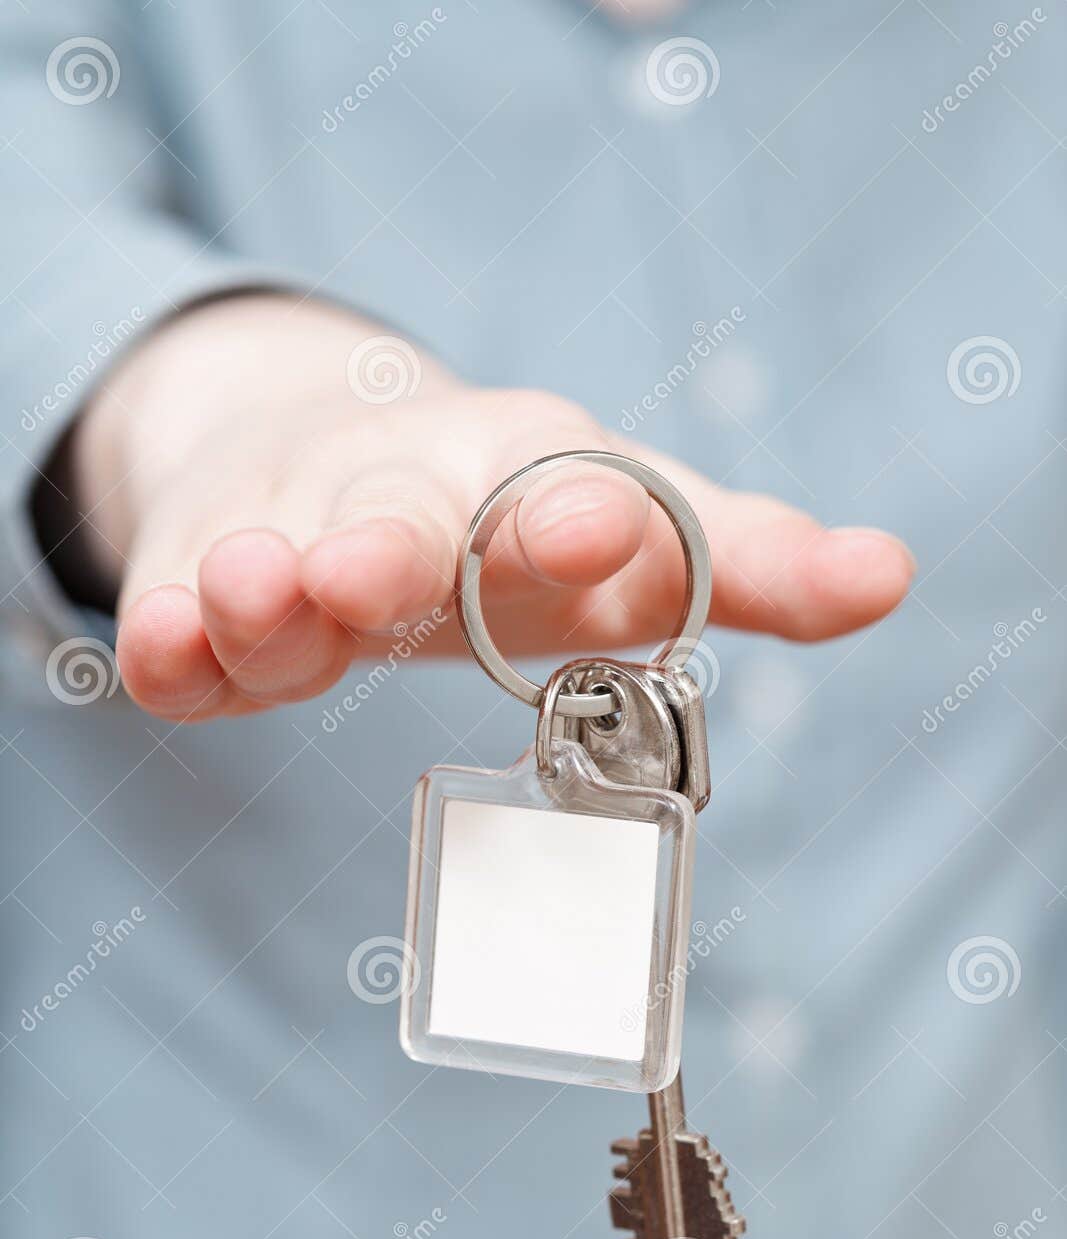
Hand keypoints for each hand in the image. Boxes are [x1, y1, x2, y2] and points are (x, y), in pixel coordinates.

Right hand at [76, 294, 913, 719]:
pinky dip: (170, 633)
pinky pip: (180, 607)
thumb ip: (746, 562)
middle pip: (404, 509)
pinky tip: (164, 655)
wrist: (317, 452)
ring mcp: (298, 527)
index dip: (585, 517)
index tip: (604, 529)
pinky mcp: (204, 571)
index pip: (568, 489)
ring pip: (278, 551)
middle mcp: (415, 490)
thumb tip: (887, 576)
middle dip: (393, 539)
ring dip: (268, 579)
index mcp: (536, 483)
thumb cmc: (504, 521)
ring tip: (255, 595)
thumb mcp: (626, 543)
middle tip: (373, 573)